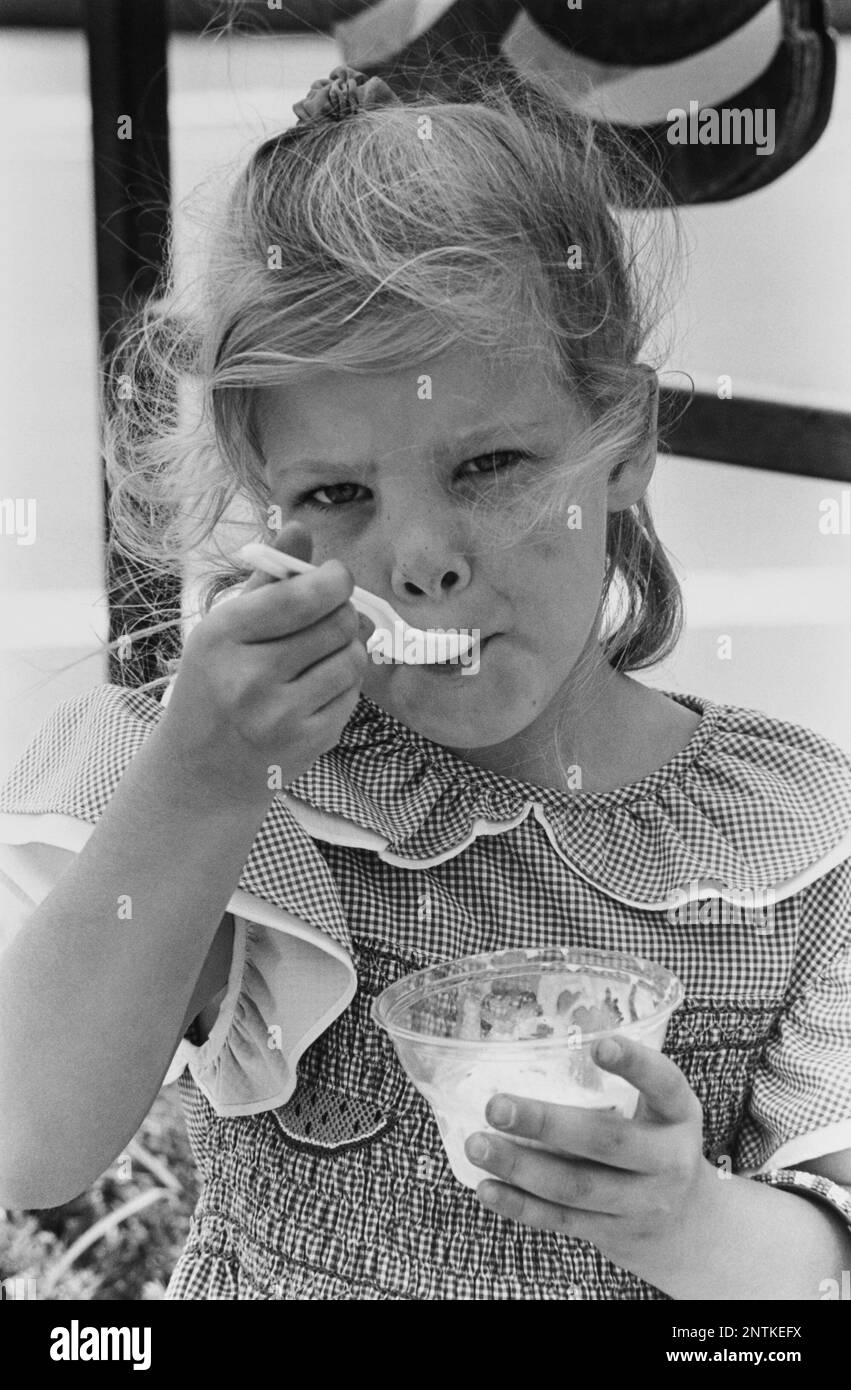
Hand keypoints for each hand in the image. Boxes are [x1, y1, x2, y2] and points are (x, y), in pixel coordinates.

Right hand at [159, 522, 369, 807]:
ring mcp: (281, 715)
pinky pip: (353, 694)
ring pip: (353, 658)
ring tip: (322, 653)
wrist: (201, 771)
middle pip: (337, 624)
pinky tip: (317, 687)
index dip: (333, 579)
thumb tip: (302, 529)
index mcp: (223, 636)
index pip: (301, 596)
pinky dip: (344, 683)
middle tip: (330, 615)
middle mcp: (250, 677)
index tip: (336, 576)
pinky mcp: (309, 742)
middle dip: (343, 612)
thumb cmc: (213, 685)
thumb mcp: (225, 627)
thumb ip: (267, 578)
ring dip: (348, 648)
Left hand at [464, 1035, 717, 1287]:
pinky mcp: (614, 1234)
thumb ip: (618, 1084)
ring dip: (520, 1166)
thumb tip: (536, 1041)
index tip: (599, 1045)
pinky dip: (520, 1206)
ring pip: (576, 1187)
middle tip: (495, 1106)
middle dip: (546, 1123)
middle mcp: (668, 1161)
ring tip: (477, 1144)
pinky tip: (487, 1187)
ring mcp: (642, 1204)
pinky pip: (562, 1220)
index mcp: (678, 1115)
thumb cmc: (657, 1143)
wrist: (691, 1227)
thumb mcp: (660, 1111)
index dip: (634, 1065)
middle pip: (606, 1141)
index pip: (664, 1084)